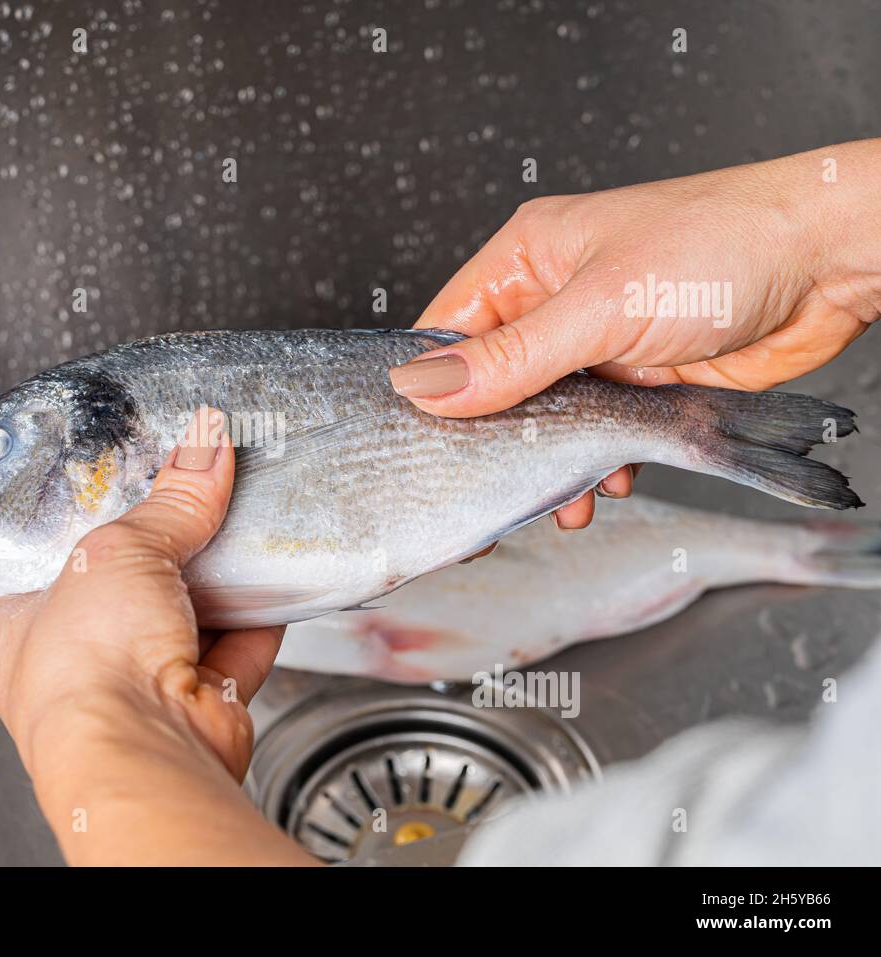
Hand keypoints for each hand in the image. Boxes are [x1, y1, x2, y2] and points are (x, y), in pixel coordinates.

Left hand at [0, 407, 314, 865]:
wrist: (144, 750)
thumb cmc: (84, 667)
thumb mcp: (117, 550)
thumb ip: (170, 500)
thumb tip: (204, 444)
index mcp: (17, 626)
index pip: (53, 559)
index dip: (92, 519)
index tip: (130, 484)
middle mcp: (74, 662)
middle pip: (128, 585)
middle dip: (166, 548)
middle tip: (194, 494)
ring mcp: (138, 686)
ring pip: (186, 615)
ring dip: (216, 578)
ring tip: (238, 519)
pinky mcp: (197, 704)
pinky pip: (234, 647)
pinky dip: (257, 615)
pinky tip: (270, 575)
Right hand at [392, 139, 879, 528]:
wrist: (832, 264)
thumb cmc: (723, 247)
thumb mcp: (601, 307)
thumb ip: (511, 358)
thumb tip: (423, 389)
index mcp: (528, 257)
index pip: (448, 330)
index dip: (432, 391)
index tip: (423, 448)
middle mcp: (554, 298)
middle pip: (492, 383)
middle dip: (495, 439)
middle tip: (488, 492)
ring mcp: (596, 341)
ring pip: (543, 416)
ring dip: (550, 460)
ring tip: (560, 498)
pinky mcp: (638, 377)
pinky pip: (594, 431)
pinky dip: (596, 462)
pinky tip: (608, 484)